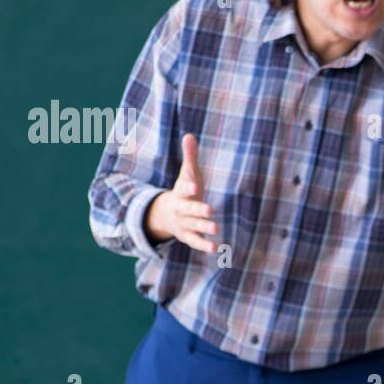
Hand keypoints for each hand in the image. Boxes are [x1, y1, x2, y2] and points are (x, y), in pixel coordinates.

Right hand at [144, 133, 222, 252]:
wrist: (166, 213)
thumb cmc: (184, 190)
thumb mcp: (187, 174)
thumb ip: (190, 157)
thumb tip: (189, 135)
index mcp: (180, 192)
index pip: (183, 188)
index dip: (188, 187)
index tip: (195, 185)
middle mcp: (180, 209)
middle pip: (188, 209)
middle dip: (198, 209)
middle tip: (210, 209)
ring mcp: (183, 223)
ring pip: (192, 226)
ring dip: (203, 227)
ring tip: (216, 228)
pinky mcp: (187, 236)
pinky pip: (194, 241)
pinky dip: (203, 245)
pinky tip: (215, 248)